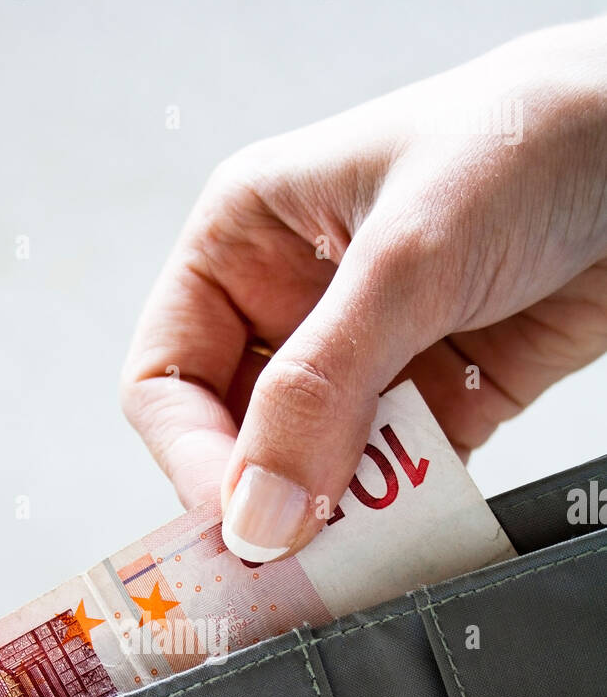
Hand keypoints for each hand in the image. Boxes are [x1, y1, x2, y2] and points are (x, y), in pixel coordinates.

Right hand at [121, 17, 606, 561]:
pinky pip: (393, 484)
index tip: (236, 521)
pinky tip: (414, 523)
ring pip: (311, 474)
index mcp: (247, 244)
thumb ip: (323, 387)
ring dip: (334, 517)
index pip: (171, 378)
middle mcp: (292, 308)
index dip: (190, 457)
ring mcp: (363, 363)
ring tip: (357, 546)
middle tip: (289, 558)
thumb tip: (257, 509)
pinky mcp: (434, 403)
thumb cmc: (526, 138)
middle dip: (262, 500)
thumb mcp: (406, 255)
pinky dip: (401, 515)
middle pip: (235, 439)